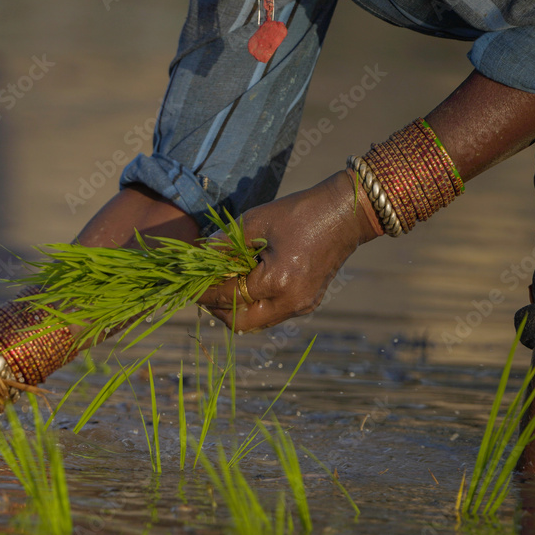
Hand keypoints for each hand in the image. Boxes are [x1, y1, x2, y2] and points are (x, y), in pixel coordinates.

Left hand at [198, 170, 379, 330]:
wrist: (347, 213)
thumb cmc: (301, 212)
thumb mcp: (256, 221)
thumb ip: (224, 243)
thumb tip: (199, 255)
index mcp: (277, 281)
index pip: (228, 295)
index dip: (204, 290)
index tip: (187, 282)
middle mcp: (290, 301)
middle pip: (239, 322)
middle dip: (217, 308)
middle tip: (203, 289)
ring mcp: (302, 306)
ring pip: (256, 323)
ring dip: (235, 309)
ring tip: (222, 286)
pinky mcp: (308, 303)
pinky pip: (271, 314)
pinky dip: (253, 306)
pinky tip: (245, 284)